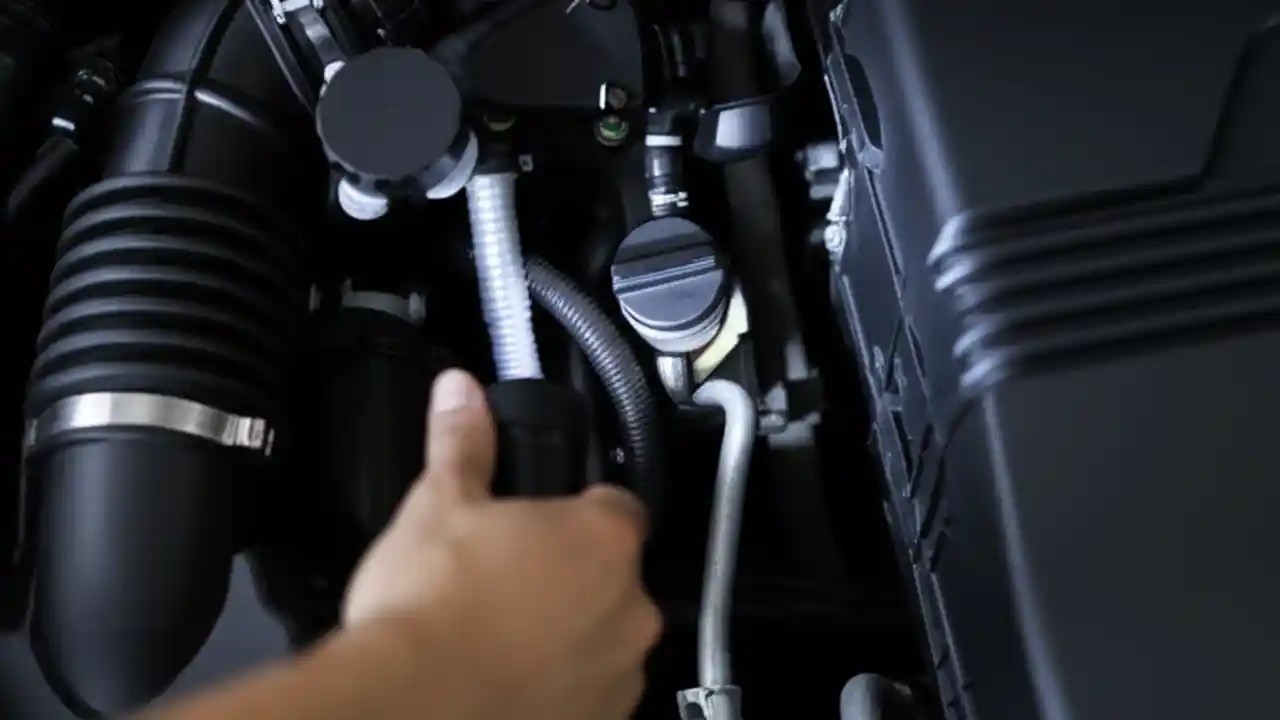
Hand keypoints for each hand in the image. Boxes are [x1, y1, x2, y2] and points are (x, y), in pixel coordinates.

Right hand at [344, 369, 661, 719]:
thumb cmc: (430, 603)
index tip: (540, 520)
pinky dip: (560, 687)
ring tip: (500, 636)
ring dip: (569, 634)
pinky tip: (507, 681)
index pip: (617, 507)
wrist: (412, 709)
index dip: (577, 510)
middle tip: (508, 579)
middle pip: (612, 577)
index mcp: (604, 541)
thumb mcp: (438, 505)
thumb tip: (461, 392)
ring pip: (604, 639)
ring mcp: (619, 675)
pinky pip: (589, 694)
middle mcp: (631, 609)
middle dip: (571, 576)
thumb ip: (462, 444)